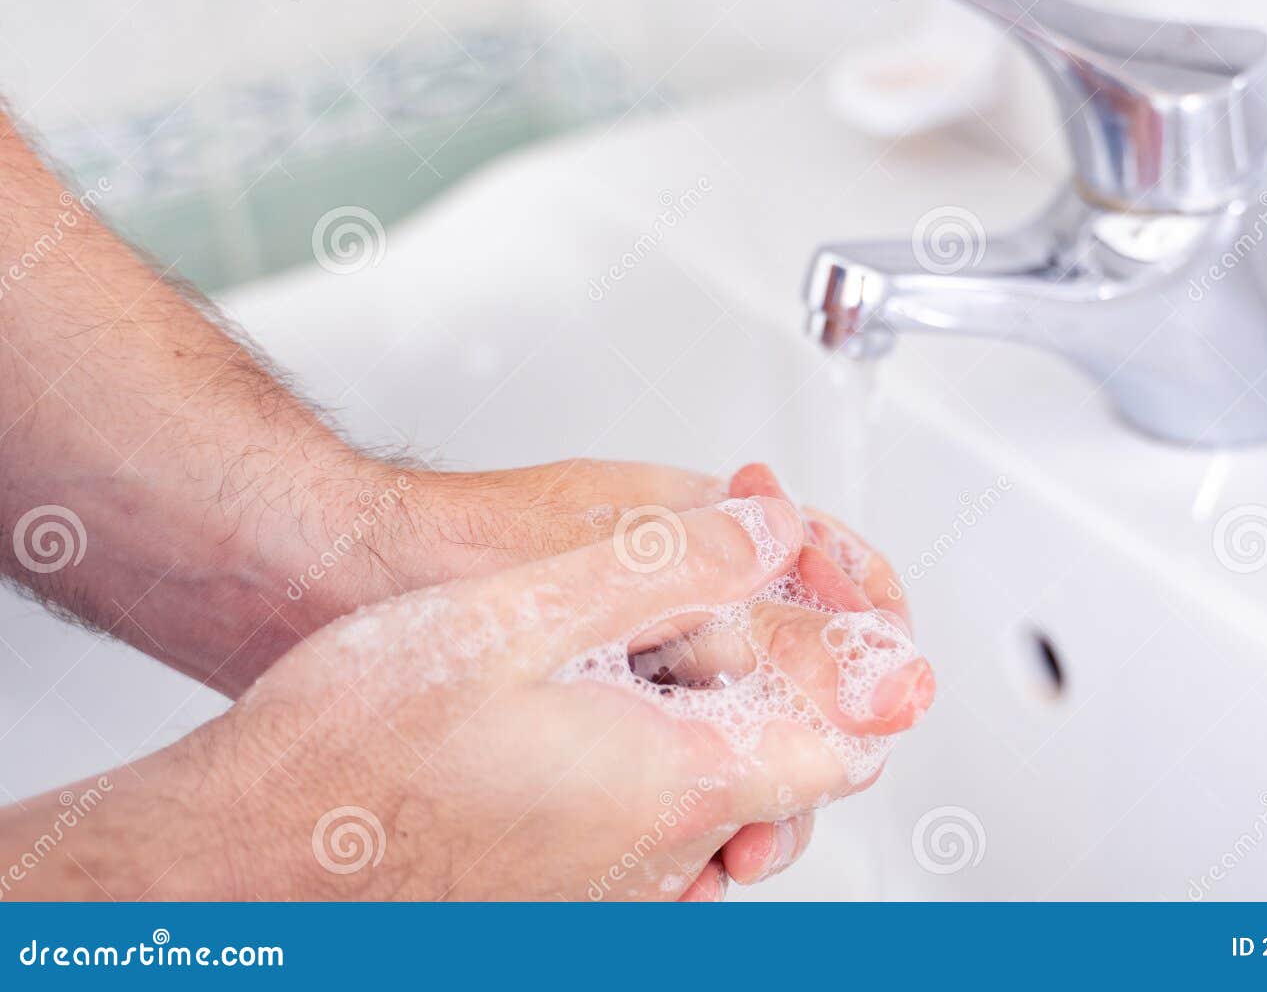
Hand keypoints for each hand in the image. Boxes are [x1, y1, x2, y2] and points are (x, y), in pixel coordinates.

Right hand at [0, 497, 934, 898]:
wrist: (245, 851)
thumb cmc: (358, 741)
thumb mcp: (528, 608)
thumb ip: (675, 563)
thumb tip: (777, 528)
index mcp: (676, 783)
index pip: (842, 745)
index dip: (855, 670)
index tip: (839, 618)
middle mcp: (661, 861)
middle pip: (794, 785)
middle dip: (792, 695)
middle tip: (740, 612)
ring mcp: (613, 897)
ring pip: (730, 814)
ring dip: (726, 733)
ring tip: (653, 653)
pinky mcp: (565, 905)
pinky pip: (662, 845)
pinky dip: (665, 778)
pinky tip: (594, 719)